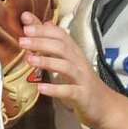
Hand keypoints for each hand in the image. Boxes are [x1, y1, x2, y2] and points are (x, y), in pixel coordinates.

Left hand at [20, 13, 115, 128]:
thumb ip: (55, 43)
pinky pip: (69, 91)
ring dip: (46, 61)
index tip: (25, 24)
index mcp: (74, 52)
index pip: (60, 34)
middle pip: (61, 47)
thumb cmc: (82, 82)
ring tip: (29, 60)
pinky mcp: (82, 95)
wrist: (105, 106)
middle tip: (22, 40)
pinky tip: (40, 88)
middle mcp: (79, 62)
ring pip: (65, 66)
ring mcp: (81, 79)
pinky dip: (55, 89)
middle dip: (41, 42)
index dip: (43, 29)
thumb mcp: (69, 61)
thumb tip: (44, 23)